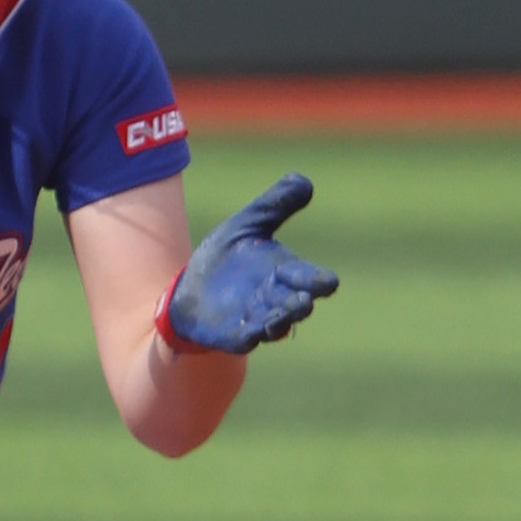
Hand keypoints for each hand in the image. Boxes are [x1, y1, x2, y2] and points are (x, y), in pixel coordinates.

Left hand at [156, 173, 338, 353]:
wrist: (192, 289)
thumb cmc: (229, 258)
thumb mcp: (247, 225)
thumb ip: (274, 205)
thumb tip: (304, 180)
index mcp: (286, 272)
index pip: (310, 278)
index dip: (318, 280)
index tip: (328, 282)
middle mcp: (276, 300)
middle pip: (297, 306)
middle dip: (300, 304)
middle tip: (303, 301)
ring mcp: (256, 320)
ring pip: (275, 326)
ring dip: (278, 324)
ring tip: (279, 321)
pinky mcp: (232, 336)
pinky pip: (244, 341)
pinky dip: (248, 338)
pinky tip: (249, 336)